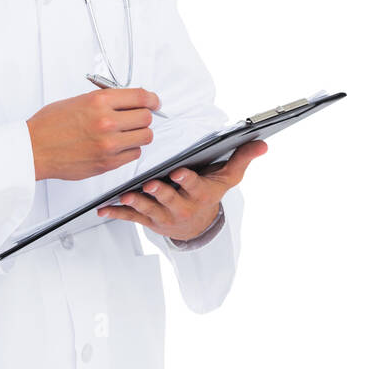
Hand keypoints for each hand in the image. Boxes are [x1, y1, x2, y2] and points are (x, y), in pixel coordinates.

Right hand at [26, 88, 158, 180]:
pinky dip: (130, 150)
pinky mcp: (108, 162)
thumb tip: (128, 100)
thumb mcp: (78, 100)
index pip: (142, 97)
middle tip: (136, 118)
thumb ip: (106, 100)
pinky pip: (134, 154)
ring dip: (139, 134)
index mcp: (99, 101)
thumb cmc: (50, 125)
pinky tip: (118, 146)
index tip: (154, 102)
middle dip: (144, 117)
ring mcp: (109, 144)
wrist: (34, 149)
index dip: (153, 99)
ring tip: (127, 134)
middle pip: (146, 117)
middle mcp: (107, 122)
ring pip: (145, 137)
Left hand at [96, 139, 268, 240]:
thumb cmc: (209, 193)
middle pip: (169, 200)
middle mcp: (182, 206)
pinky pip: (131, 218)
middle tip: (150, 185)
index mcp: (199, 194)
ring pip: (148, 210)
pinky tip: (105, 209)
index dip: (186, 181)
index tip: (179, 172)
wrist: (196, 225)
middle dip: (160, 193)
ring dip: (136, 203)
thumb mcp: (228, 177)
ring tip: (126, 195)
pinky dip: (117, 213)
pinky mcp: (148, 220)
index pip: (194, 186)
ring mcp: (163, 215)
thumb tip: (262, 143)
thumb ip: (242, 157)